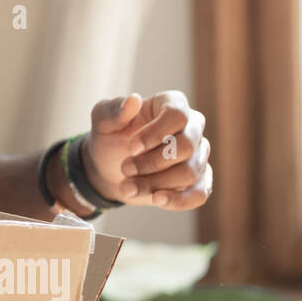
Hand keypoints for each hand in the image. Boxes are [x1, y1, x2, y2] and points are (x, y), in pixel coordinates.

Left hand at [82, 91, 211, 210]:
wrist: (108, 167)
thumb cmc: (110, 137)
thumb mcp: (102, 121)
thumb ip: (113, 110)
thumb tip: (133, 100)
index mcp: (172, 105)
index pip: (178, 115)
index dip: (156, 134)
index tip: (131, 148)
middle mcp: (192, 128)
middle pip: (187, 146)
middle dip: (152, 163)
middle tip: (125, 168)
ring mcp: (198, 155)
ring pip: (190, 172)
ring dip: (155, 183)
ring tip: (128, 186)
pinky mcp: (198, 181)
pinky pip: (199, 193)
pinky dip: (178, 200)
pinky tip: (157, 200)